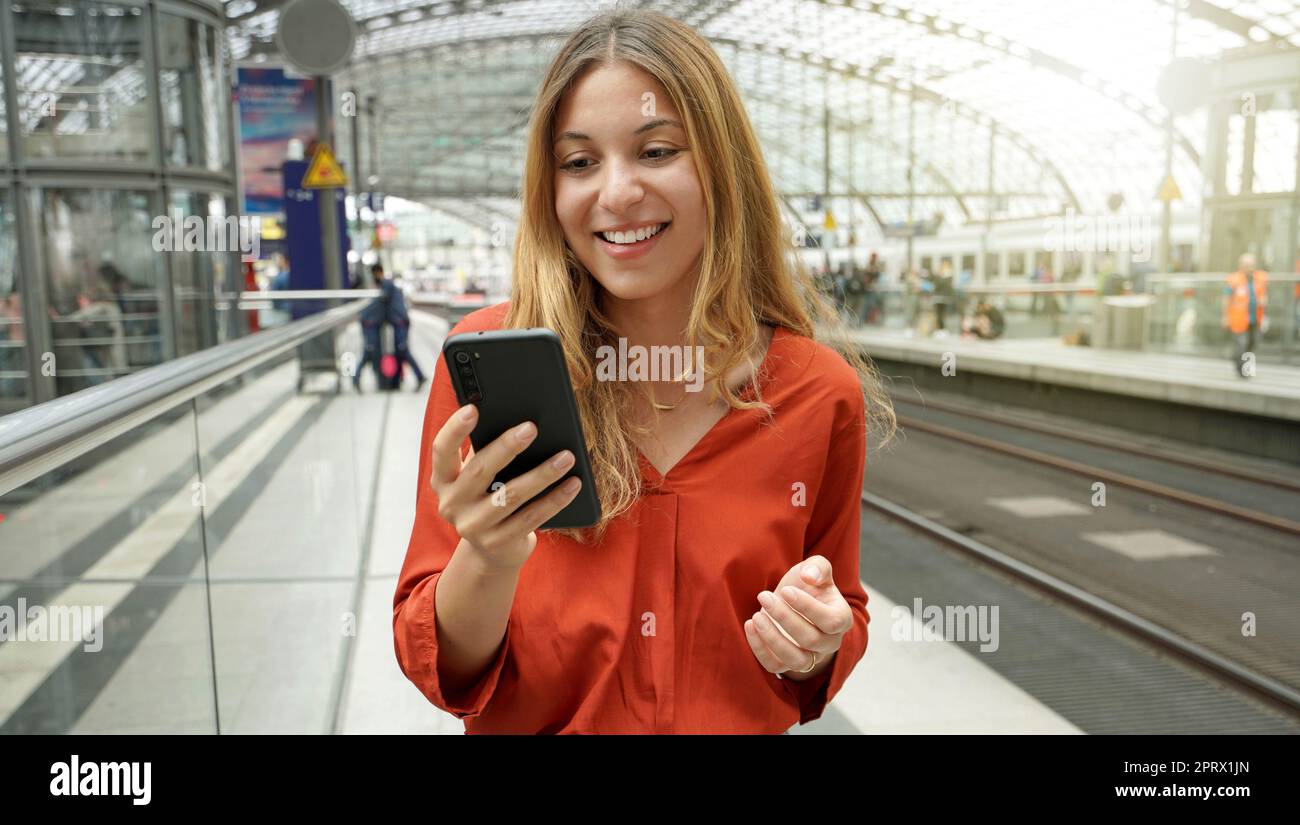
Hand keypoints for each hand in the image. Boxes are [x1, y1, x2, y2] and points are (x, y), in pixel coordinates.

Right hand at [430, 403, 582, 572]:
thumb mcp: (480, 478)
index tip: (473, 409)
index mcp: (444, 480)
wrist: (493, 552)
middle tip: (532, 428)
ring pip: (511, 495)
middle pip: (479, 470)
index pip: (441, 450)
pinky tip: (573, 484)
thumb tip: (519, 420)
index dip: (454, 429)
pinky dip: (555, 499)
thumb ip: (487, 453)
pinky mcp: (497, 543)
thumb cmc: (490, 498)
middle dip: (507, 447)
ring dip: (543, 474)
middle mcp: (452, 504)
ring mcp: (473, 526)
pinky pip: (532, 517)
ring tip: (566, 457)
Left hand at [744, 555, 851, 676]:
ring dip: (773, 639)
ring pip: (795, 659)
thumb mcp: (815, 568)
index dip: (807, 607)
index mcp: (841, 618)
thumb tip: (810, 576)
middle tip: (764, 596)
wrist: (793, 602)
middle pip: (810, 640)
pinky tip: (750, 626)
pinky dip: (759, 649)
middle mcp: (829, 642)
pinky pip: (775, 666)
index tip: (785, 590)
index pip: (831, 621)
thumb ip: (818, 566)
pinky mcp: (787, 664)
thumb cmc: (808, 585)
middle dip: (784, 618)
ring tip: (756, 616)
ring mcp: (809, 657)